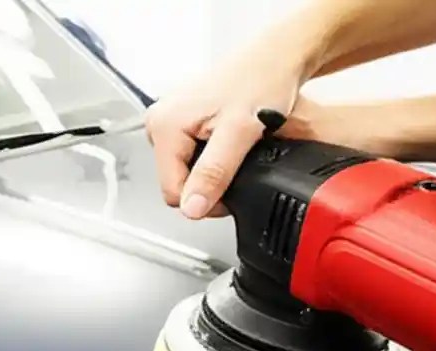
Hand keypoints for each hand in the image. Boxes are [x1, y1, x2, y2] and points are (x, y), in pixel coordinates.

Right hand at [144, 54, 303, 218]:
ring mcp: (170, 120)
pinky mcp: (183, 120)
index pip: (174, 192)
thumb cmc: (262, 82)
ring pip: (185, 170)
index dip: (205, 200)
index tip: (233, 185)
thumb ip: (213, 173)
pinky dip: (213, 156)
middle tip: (238, 160)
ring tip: (236, 146)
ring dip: (212, 168)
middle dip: (208, 182)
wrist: (275, 58)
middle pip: (177, 182)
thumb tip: (191, 208)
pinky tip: (230, 140)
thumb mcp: (239, 134)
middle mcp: (160, 121)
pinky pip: (191, 155)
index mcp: (164, 125)